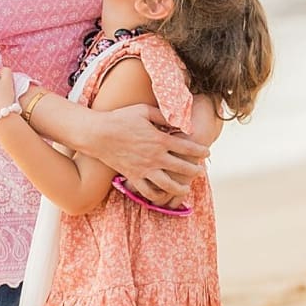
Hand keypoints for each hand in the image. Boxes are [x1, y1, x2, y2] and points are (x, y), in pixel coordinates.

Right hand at [95, 103, 209, 202]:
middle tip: (200, 170)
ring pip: (168, 185)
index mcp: (159, 139)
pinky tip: (163, 192)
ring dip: (180, 187)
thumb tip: (179, 120)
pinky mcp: (133, 176)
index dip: (200, 151)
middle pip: (182, 168)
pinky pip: (148, 191)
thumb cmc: (121, 118)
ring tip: (186, 187)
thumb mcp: (144, 110)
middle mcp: (154, 157)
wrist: (98, 134)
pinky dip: (157, 194)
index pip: (187, 148)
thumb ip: (163, 116)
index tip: (207, 152)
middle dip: (195, 170)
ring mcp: (144, 169)